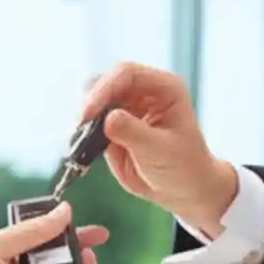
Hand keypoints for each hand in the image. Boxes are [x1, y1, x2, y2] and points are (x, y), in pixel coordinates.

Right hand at [82, 63, 238, 236]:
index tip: (89, 113)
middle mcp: (143, 91)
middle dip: (90, 102)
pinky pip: (90, 122)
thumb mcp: (160, 151)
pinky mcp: (112, 125)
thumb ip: (134, 133)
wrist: (182, 190)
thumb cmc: (183, 167)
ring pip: (93, 99)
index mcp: (163, 88)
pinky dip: (83, 132)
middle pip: (105, 81)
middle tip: (81, 128)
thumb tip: (108, 118)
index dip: (104, 89)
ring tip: (82, 139)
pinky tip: (83, 146)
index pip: (127, 73)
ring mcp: (126, 107)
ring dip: (84, 117)